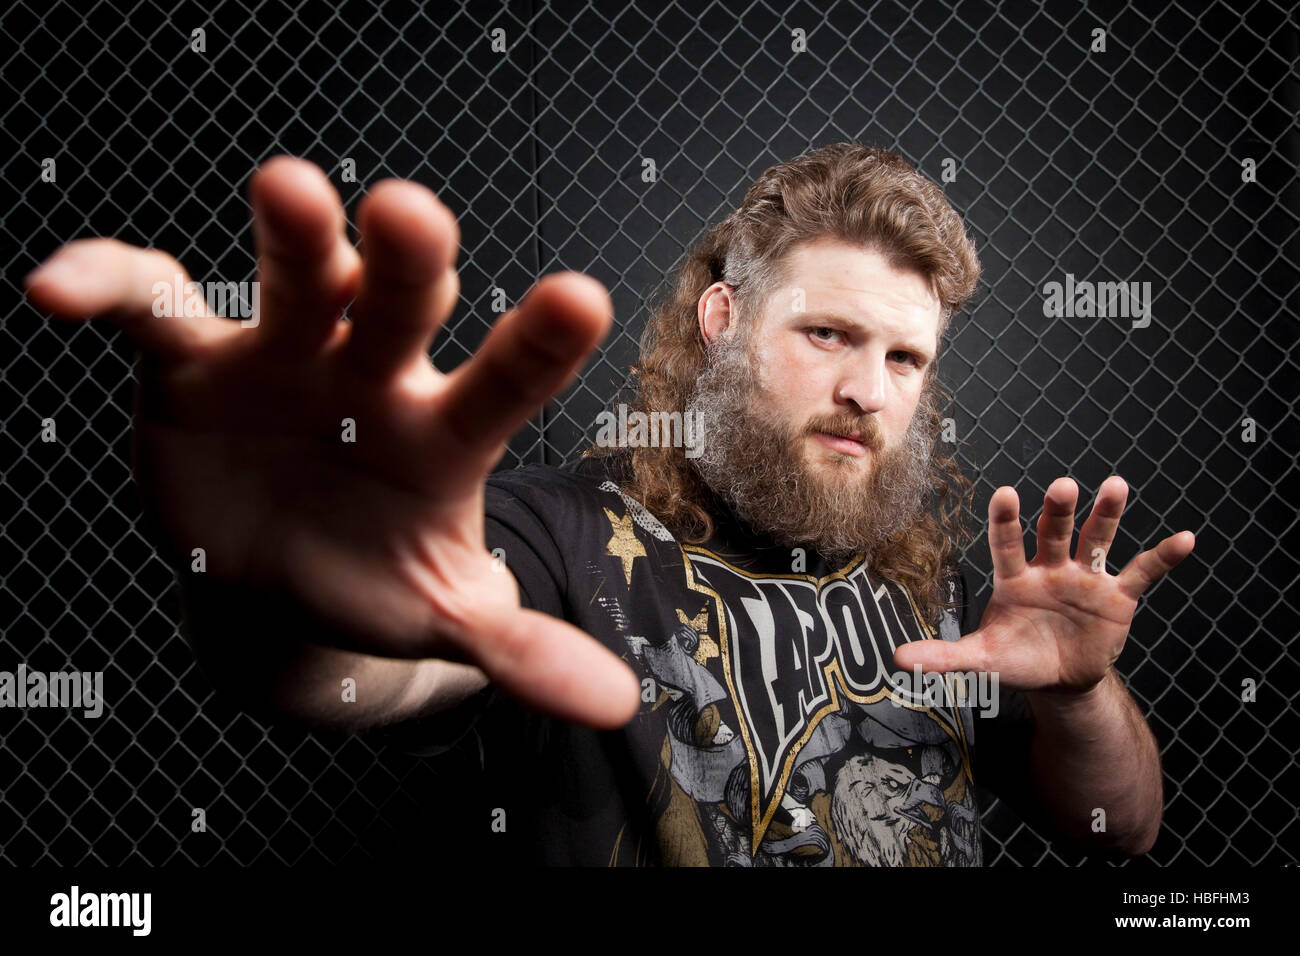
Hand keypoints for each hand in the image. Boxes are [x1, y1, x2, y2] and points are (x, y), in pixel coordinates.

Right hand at [23, 156, 640, 727]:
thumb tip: (617, 704)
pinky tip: (59, 291)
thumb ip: (519, 647)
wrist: (274, 574)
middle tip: (413, 215)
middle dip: (406, 263)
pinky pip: (149, 306)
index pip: (503, 384)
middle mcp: (373, 373)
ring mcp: (282, 355)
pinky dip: (107, 287)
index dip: (537, 346)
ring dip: (293, 238)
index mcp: (444, 434)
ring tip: (288, 188)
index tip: (580, 299)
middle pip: (398, 305)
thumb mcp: (442, 615)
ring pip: (293, 279)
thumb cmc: (373, 579)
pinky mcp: (190, 359)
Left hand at [893, 476, 1194, 692]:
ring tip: (1116, 486)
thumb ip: (944, 656)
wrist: (1059, 679)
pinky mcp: (1116, 597)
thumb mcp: (982, 659)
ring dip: (1106, 515)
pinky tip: (1183, 540)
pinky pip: (1141, 573)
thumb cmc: (1017, 659)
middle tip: (1063, 486)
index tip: (1006, 494)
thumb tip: (898, 659)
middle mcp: (1050, 569)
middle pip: (1054, 532)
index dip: (1006, 520)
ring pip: (1096, 540)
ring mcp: (1085, 579)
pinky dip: (1162, 557)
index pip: (1006, 543)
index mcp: (1014, 579)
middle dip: (1058, 510)